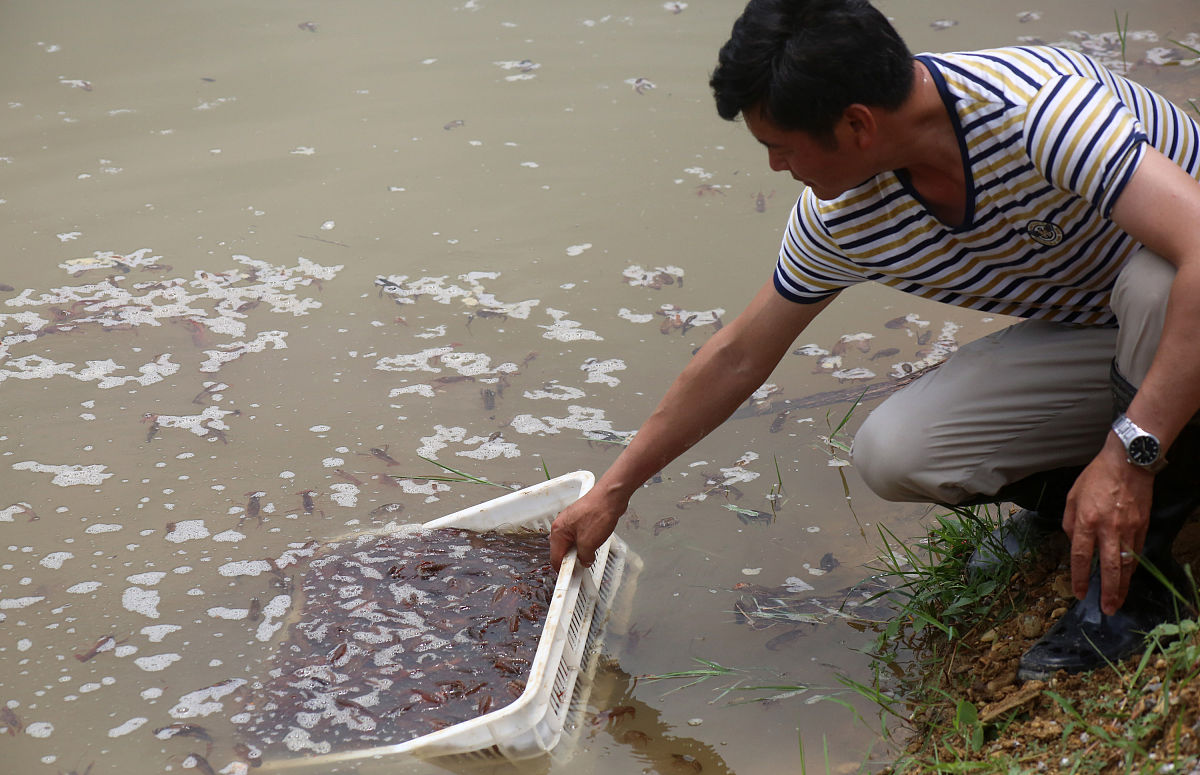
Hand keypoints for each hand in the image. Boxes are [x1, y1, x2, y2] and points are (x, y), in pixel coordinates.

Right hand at [549, 489, 627, 570]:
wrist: (611, 496)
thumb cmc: (598, 513)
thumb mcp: (589, 543)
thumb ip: (584, 557)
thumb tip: (584, 562)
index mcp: (558, 531)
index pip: (555, 557)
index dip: (563, 570)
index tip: (572, 577)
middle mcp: (562, 525)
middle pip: (563, 549)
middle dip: (573, 559)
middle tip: (584, 566)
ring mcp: (572, 520)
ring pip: (573, 542)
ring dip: (581, 550)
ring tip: (592, 552)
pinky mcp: (582, 518)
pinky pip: (581, 534)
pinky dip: (587, 541)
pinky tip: (596, 542)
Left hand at [1062, 437, 1153, 614]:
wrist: (1128, 462)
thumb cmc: (1096, 477)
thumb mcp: (1072, 496)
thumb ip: (1070, 523)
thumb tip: (1074, 545)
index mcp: (1086, 521)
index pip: (1081, 557)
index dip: (1080, 578)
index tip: (1079, 593)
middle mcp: (1108, 528)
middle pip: (1109, 568)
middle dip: (1108, 592)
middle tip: (1106, 609)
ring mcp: (1129, 529)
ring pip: (1127, 564)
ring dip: (1123, 586)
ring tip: (1118, 602)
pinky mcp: (1143, 527)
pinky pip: (1137, 552)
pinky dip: (1132, 567)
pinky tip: (1127, 577)